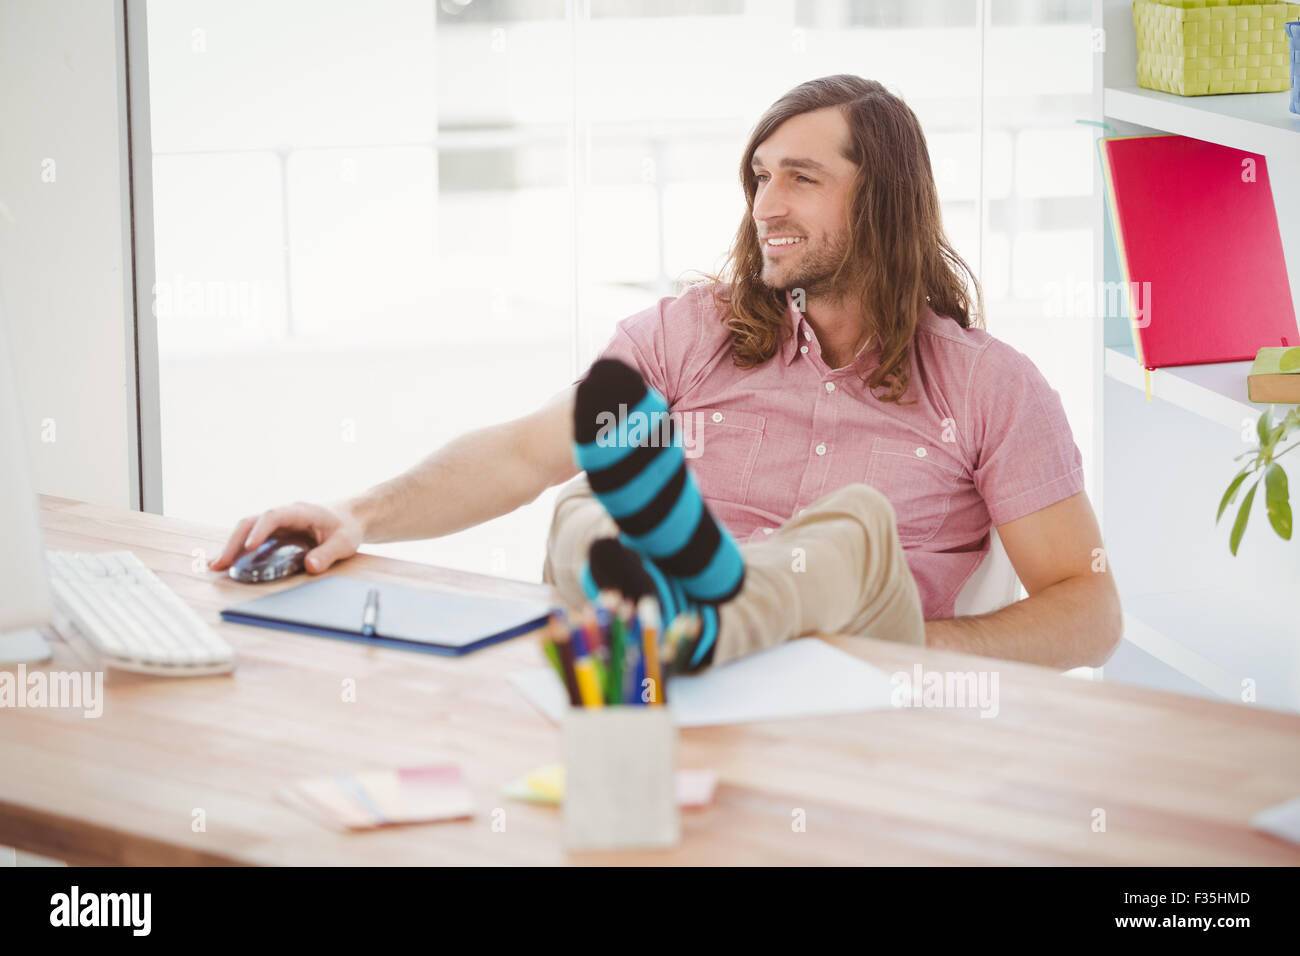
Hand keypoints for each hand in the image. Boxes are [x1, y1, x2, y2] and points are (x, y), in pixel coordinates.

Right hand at [208, 500, 363, 574]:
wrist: (349, 517)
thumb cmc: (346, 527)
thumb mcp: (345, 542)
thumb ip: (329, 553)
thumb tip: (311, 566)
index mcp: (300, 511)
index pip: (274, 515)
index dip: (260, 530)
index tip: (250, 547)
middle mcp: (283, 515)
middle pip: (251, 522)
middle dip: (234, 541)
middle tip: (220, 563)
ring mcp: (277, 524)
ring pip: (247, 530)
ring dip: (231, 546)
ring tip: (215, 566)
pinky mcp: (274, 534)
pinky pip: (252, 539)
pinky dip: (238, 551)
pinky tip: (227, 565)